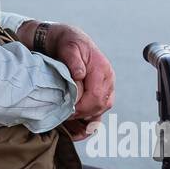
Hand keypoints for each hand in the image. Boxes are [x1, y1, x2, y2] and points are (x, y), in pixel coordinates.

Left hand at [21, 21, 114, 136]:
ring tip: (68, 124)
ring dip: (85, 121)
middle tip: (62, 116)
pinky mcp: (98, 92)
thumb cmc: (65, 41)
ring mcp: (105, 87)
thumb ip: (73, 60)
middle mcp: (107, 80)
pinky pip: (97, 111)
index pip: (96, 97)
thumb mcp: (67, 45)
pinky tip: (76, 129)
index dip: (80, 108)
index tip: (64, 110)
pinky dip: (87, 122)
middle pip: (99, 107)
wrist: (63, 39)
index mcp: (102, 69)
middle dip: (80, 115)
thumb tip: (79, 75)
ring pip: (100, 111)